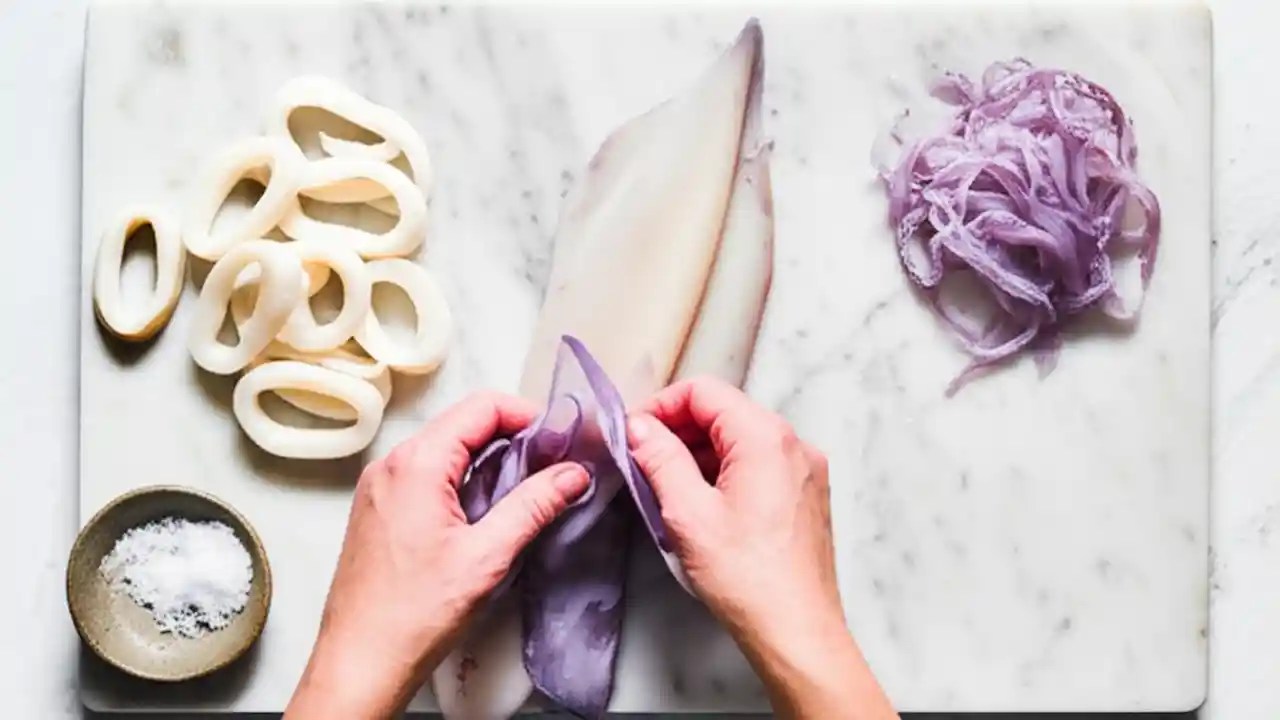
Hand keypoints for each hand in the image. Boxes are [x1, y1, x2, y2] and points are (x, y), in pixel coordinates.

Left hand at [285, 392, 589, 719]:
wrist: (359, 662)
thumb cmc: (413, 615)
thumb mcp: (487, 556)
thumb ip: (534, 506)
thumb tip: (572, 474)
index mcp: (416, 464)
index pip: (482, 407)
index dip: (527, 415)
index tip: (559, 439)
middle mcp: (391, 464)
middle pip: (462, 423)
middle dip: (512, 436)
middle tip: (551, 464)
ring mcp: (380, 486)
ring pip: (444, 448)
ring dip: (487, 459)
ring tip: (524, 489)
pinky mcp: (378, 508)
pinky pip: (425, 473)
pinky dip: (460, 479)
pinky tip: (484, 511)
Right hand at [627, 378, 896, 719]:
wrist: (797, 631)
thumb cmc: (747, 578)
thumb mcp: (687, 513)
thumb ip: (658, 458)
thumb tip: (637, 426)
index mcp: (766, 438)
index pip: (704, 391)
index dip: (660, 405)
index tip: (631, 432)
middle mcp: (794, 444)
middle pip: (724, 411)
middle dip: (677, 428)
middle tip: (640, 459)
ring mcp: (804, 470)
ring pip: (740, 439)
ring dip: (698, 452)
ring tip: (663, 485)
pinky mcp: (805, 495)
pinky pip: (758, 464)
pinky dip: (724, 471)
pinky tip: (698, 503)